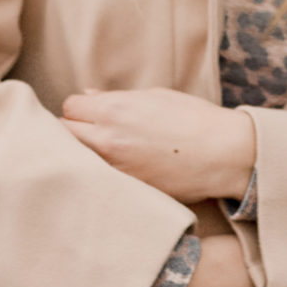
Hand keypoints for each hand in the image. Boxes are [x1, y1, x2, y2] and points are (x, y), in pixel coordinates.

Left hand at [62, 88, 255, 205]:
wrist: (224, 154)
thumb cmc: (194, 119)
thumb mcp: (155, 97)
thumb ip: (117, 98)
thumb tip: (87, 96)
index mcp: (114, 109)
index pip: (69, 107)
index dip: (79, 110)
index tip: (90, 115)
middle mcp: (107, 139)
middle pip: (63, 134)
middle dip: (73, 132)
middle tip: (90, 136)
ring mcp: (114, 168)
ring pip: (75, 161)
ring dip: (81, 156)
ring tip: (101, 156)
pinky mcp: (126, 190)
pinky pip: (97, 181)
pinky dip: (99, 176)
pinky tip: (115, 173)